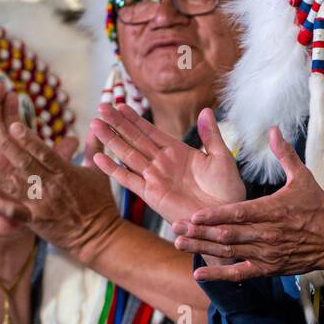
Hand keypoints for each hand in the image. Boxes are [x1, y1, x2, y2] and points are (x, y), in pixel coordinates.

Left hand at [0, 98, 119, 264]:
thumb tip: (97, 123)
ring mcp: (41, 204)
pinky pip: (13, 211)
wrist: (99, 236)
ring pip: (12, 185)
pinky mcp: (36, 221)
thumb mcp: (99, 171)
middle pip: (24, 164)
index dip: (28, 138)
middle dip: (6, 146)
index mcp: (66, 173)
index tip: (13, 125)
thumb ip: (94, 146)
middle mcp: (51, 186)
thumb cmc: (100, 202)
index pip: (44, 152)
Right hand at [89, 105, 244, 226]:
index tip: (120, 105)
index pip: (151, 131)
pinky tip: (98, 158)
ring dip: (111, 140)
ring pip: (127, 155)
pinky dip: (113, 169)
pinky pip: (128, 179)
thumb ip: (211, 135)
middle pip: (135, 139)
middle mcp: (163, 163)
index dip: (135, 119)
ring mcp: (155, 178)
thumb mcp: (221, 157)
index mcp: (178, 152)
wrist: (225, 217)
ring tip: (95, 125)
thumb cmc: (228, 189)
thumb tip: (206, 110)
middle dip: (118, 124)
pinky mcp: (151, 194)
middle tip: (102, 107)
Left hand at [179, 127, 323, 282]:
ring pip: (229, 252)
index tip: (194, 214)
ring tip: (180, 243)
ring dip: (203, 248)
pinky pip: (240, 273)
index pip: (239, 213)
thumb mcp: (303, 177)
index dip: (215, 215)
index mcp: (272, 210)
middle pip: (228, 234)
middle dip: (200, 230)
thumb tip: (274, 130)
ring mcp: (266, 254)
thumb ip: (285, 154)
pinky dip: (219, 274)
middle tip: (176, 226)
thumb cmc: (318, 206)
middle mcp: (267, 234)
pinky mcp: (268, 268)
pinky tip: (199, 272)